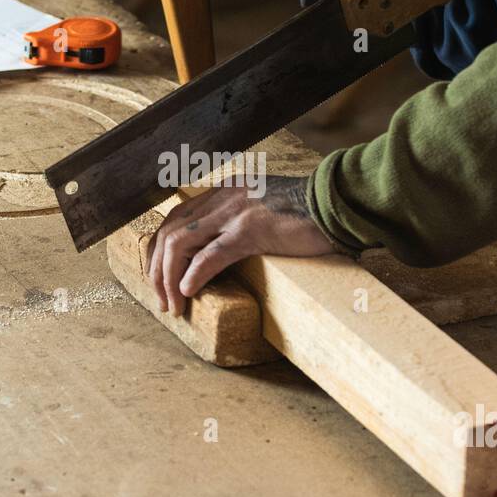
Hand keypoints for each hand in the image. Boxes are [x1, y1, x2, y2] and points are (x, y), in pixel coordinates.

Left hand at [147, 177, 335, 315]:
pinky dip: (194, 275)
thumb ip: (243, 221)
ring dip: (169, 278)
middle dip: (157, 270)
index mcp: (225, 191)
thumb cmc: (309, 212)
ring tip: (173, 305)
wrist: (339, 201)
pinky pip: (211, 255)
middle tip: (162, 301)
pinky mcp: (251, 230)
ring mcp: (236, 212)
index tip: (159, 279)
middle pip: (169, 232)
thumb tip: (225, 252)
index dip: (158, 251)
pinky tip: (188, 292)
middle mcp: (223, 197)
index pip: (175, 219)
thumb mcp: (266, 209)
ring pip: (181, 244)